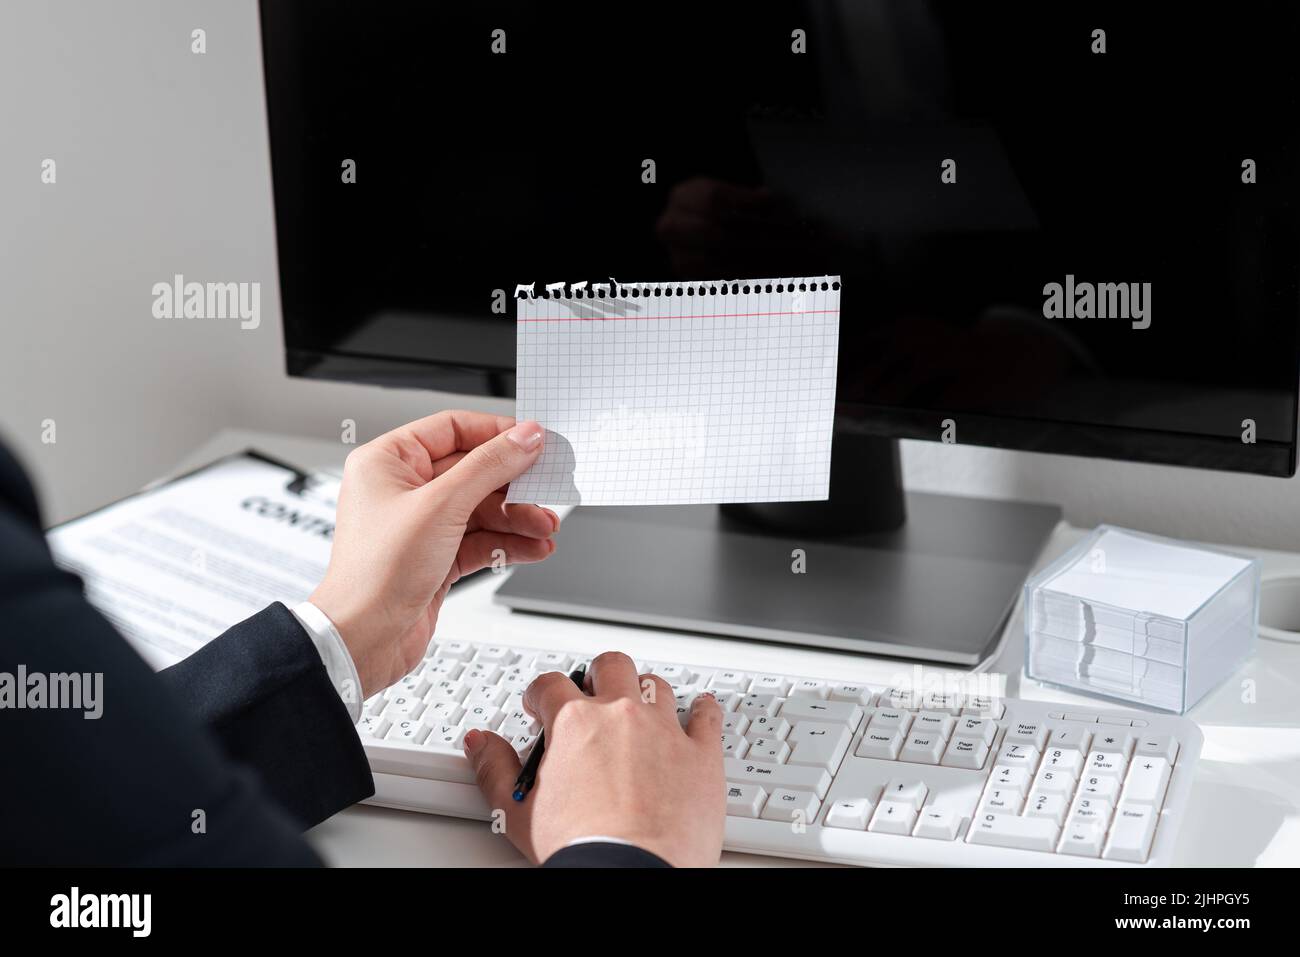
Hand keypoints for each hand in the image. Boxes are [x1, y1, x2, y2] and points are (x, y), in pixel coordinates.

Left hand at [310, 411, 557, 699]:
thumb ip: (490, 466)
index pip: (452, 429)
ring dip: (517, 517)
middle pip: (474, 471)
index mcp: (388, 462)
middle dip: (514, 485)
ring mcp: (420, 525)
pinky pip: (480, 539)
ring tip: (545, 527)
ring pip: (481, 509)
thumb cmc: (375, 573)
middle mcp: (402, 490)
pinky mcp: (435, 558)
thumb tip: (525, 437)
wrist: (364, 641)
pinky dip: (508, 543)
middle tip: (548, 488)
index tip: (534, 440)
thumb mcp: (442, 506)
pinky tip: (533, 547)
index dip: (496, 433)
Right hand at [464, 651, 725, 866]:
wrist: (633, 872)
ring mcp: (665, 731)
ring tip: (641, 705)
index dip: (540, 694)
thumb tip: (480, 744)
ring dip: (646, 691)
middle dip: (598, 675)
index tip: (540, 704)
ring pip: (657, 685)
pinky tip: (702, 709)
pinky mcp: (702, 755)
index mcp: (574, 723)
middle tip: (592, 693)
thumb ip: (495, 769)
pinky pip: (708, 717)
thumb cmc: (581, 848)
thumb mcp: (517, 812)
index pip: (550, 685)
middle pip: (611, 666)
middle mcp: (621, 715)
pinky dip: (704, 710)